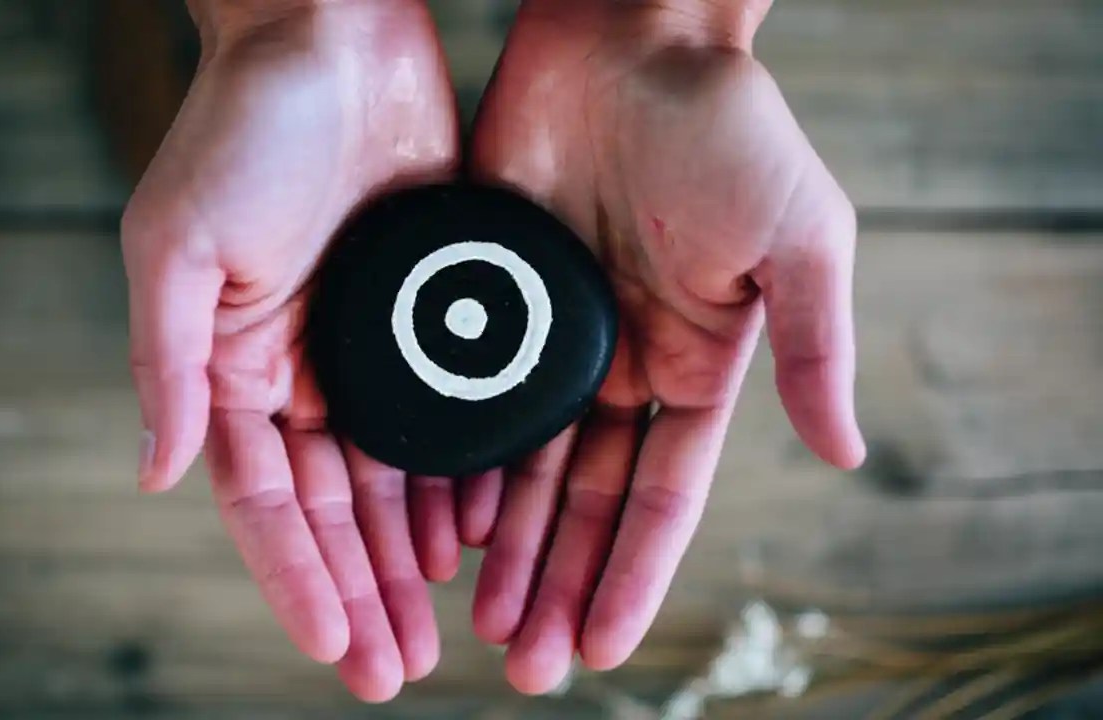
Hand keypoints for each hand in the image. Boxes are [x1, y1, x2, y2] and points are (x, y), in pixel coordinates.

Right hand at [121, 0, 456, 700]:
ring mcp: (368, 347)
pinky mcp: (430, 314)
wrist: (333, 34)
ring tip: (437, 628)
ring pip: (389, 479)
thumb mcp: (177, 244)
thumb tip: (159, 476)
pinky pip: (446, 418)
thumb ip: (168, 365)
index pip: (263, 501)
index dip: (297, 578)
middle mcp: (299, 369)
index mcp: (234, 365)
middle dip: (360, 591)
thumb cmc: (243, 125)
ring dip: (408, 556)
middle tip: (394, 670)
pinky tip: (477, 533)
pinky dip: (456, 480)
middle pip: (331, 509)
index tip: (337, 647)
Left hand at [462, 0, 865, 692]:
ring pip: (522, 468)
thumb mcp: (797, 237)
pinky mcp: (485, 298)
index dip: (633, 573)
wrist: (628, 37)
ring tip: (479, 619)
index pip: (661, 495)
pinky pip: (463, 400)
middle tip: (526, 663)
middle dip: (560, 582)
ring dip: (505, 547)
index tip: (600, 646)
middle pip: (586, 501)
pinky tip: (434, 524)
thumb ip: (814, 346)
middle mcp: (620, 363)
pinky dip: (453, 466)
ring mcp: (549, 336)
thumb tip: (846, 453)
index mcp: (694, 362)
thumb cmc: (725, 127)